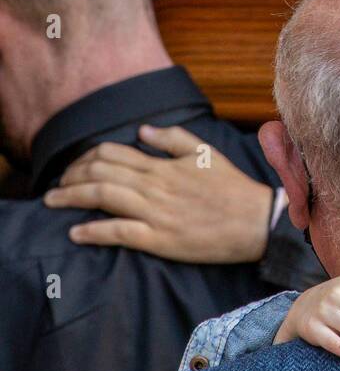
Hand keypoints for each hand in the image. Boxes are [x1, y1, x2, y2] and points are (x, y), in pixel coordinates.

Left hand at [43, 125, 273, 262]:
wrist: (255, 220)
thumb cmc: (232, 187)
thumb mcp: (205, 153)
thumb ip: (172, 139)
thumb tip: (141, 131)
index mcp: (163, 165)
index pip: (113, 154)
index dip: (85, 158)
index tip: (73, 167)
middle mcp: (155, 186)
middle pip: (100, 174)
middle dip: (70, 177)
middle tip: (55, 186)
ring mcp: (156, 212)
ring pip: (103, 198)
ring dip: (71, 198)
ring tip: (52, 202)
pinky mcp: (160, 239)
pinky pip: (119, 233)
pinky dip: (93, 232)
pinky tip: (76, 233)